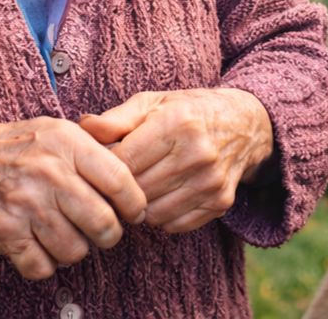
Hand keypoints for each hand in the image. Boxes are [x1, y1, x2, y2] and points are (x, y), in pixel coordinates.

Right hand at [0, 117, 146, 280]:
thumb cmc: (15, 146)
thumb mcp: (56, 130)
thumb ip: (93, 147)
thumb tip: (134, 175)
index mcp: (67, 144)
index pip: (120, 180)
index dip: (135, 203)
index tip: (135, 212)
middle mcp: (50, 173)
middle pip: (103, 223)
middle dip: (110, 235)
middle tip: (104, 232)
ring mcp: (27, 205)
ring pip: (75, 251)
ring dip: (75, 250)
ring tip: (67, 236)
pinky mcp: (7, 233)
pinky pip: (43, 268)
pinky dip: (45, 265)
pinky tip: (41, 247)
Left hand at [80, 88, 274, 233]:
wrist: (244, 124)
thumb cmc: (189, 110)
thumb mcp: (153, 102)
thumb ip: (117, 118)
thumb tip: (82, 128)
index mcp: (177, 123)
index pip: (124, 163)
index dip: (106, 169)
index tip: (100, 167)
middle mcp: (197, 153)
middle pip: (137, 191)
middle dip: (122, 189)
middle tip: (117, 181)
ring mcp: (211, 182)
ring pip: (152, 213)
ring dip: (140, 205)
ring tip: (141, 185)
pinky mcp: (220, 203)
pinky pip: (173, 225)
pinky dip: (162, 216)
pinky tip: (163, 195)